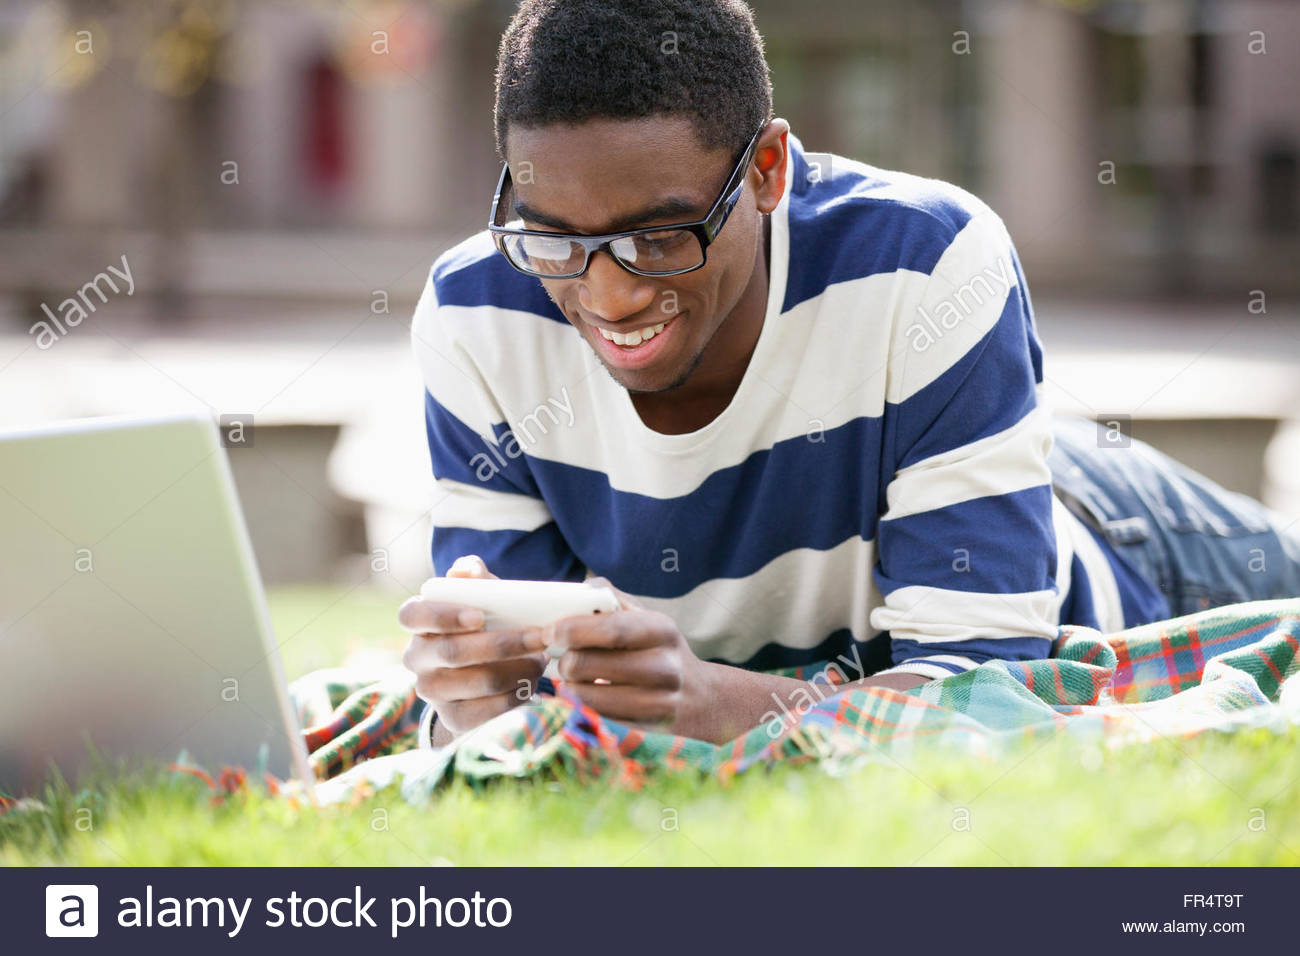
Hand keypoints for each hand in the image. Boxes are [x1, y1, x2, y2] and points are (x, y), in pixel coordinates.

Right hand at [398, 555, 546, 737]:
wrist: (476, 675)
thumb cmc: (481, 623)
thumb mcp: (477, 597)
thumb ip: (473, 578)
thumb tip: (470, 570)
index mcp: (416, 621)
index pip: (413, 615)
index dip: (443, 616)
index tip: (479, 616)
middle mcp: (416, 657)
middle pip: (454, 652)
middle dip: (504, 644)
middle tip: (541, 636)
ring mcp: (431, 691)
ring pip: (478, 682)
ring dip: (519, 670)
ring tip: (542, 659)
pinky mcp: (452, 718)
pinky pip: (487, 711)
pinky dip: (516, 696)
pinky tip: (532, 684)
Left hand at [549, 579, 711, 734]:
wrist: (701, 699)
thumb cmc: (660, 650)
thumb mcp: (646, 618)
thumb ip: (611, 598)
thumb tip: (576, 591)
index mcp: (661, 630)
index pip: (609, 629)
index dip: (571, 630)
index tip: (549, 632)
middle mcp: (664, 667)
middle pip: (587, 665)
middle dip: (566, 661)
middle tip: (564, 659)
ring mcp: (656, 703)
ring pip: (585, 697)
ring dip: (570, 688)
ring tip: (577, 680)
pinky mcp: (644, 732)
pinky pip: (595, 720)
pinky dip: (583, 709)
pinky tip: (591, 699)